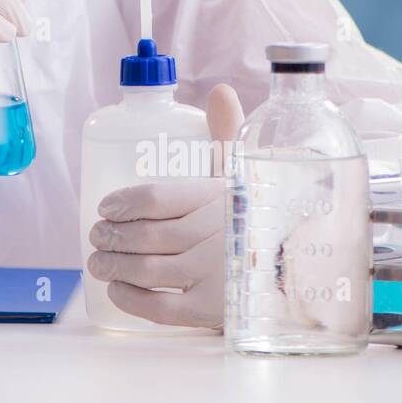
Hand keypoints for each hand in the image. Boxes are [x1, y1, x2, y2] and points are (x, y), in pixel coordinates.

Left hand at [85, 84, 243, 329]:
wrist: (305, 273)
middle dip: (111, 235)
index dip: (123, 202)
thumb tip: (221, 91)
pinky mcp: (214, 311)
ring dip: (113, 265)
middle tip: (97, 235)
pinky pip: (160, 307)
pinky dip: (131, 298)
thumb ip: (227, 136)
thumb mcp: (250, 175)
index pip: (156, 197)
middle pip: (144, 234)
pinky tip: (118, 290)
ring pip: (147, 268)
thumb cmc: (264, 218)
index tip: (106, 207)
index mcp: (221, 195)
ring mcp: (214, 274)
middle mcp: (216, 233)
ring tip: (99, 262)